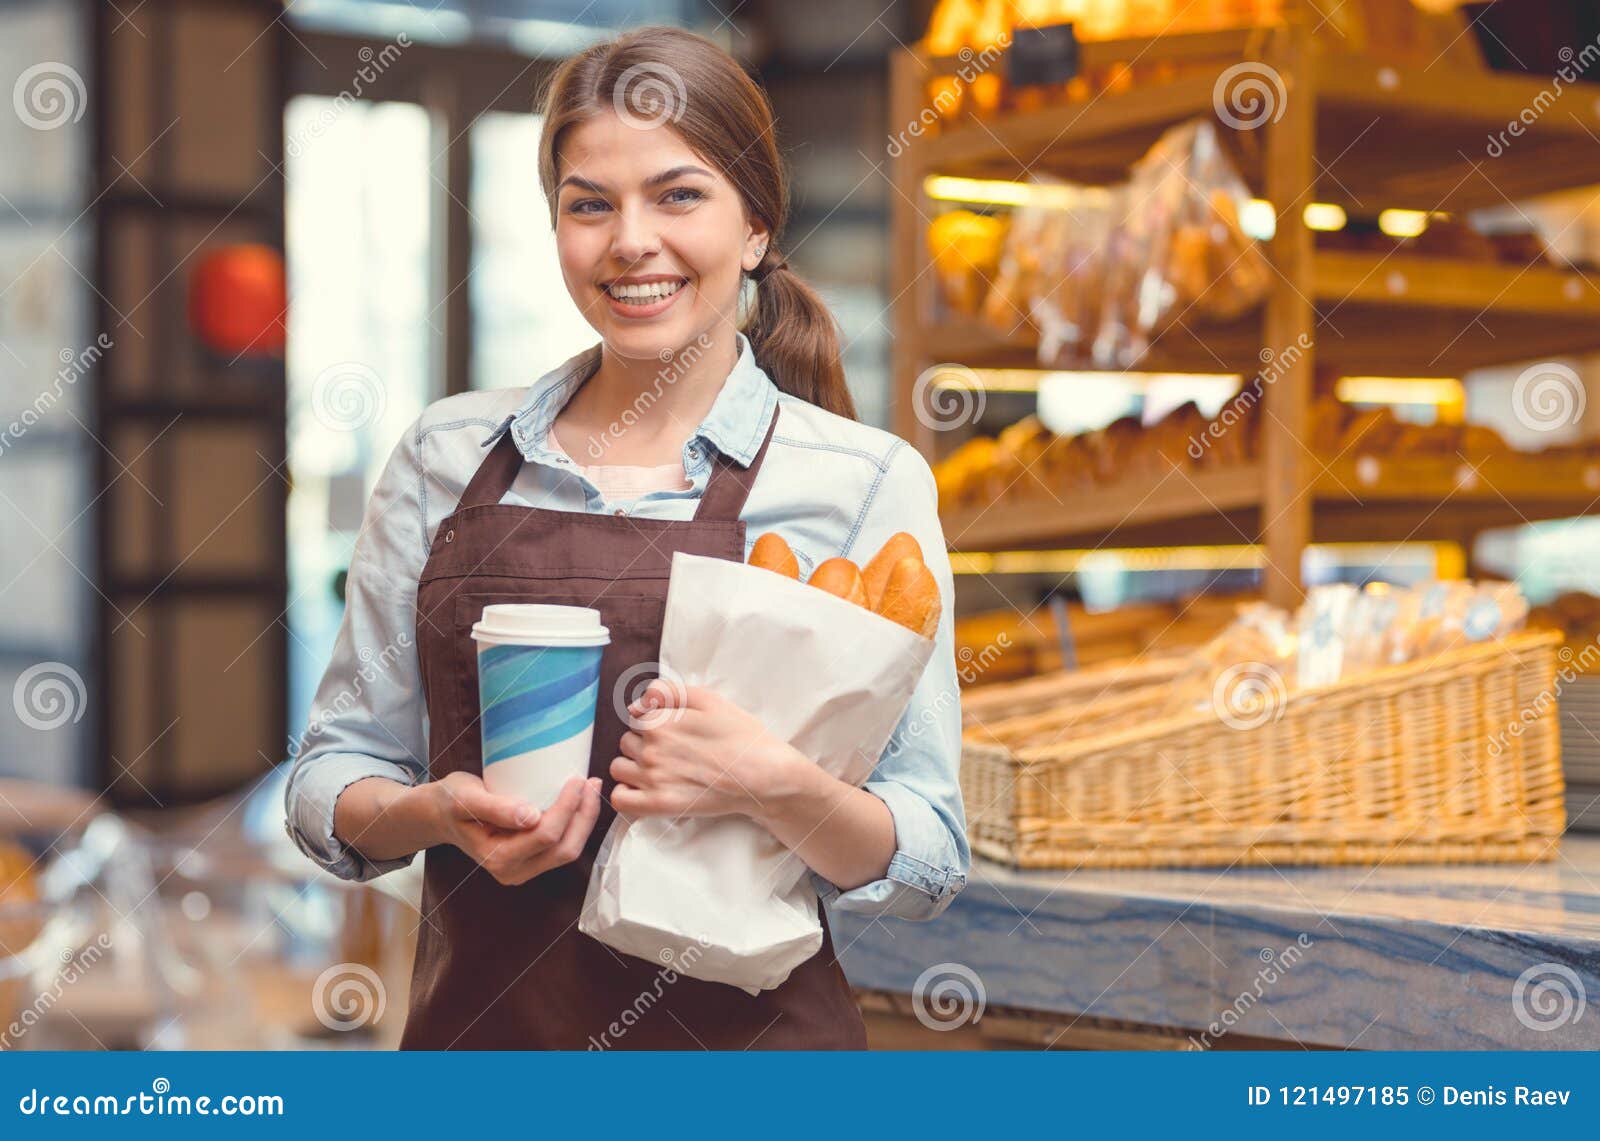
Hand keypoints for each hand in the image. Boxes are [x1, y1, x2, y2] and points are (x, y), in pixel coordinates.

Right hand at [426, 771, 601, 885]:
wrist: (442, 814)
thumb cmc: (452, 801)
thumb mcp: (466, 798)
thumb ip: (496, 808)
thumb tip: (530, 817)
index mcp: (497, 858)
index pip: (545, 836)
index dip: (567, 808)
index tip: (577, 779)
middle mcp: (513, 871)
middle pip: (564, 849)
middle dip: (584, 816)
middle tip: (592, 782)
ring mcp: (524, 870)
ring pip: (568, 851)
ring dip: (584, 821)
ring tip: (591, 789)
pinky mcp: (532, 861)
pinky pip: (562, 847)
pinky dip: (576, 825)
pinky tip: (581, 802)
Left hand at [608, 681, 798, 819]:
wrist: (762, 775)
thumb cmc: (740, 735)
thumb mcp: (708, 699)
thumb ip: (668, 692)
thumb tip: (636, 703)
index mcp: (659, 721)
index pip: (637, 717)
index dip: (655, 721)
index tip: (675, 731)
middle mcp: (650, 749)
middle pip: (627, 741)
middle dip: (643, 742)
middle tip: (673, 750)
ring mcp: (651, 778)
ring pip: (619, 767)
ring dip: (633, 766)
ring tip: (659, 769)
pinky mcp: (658, 805)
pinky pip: (620, 799)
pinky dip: (626, 793)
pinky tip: (643, 789)